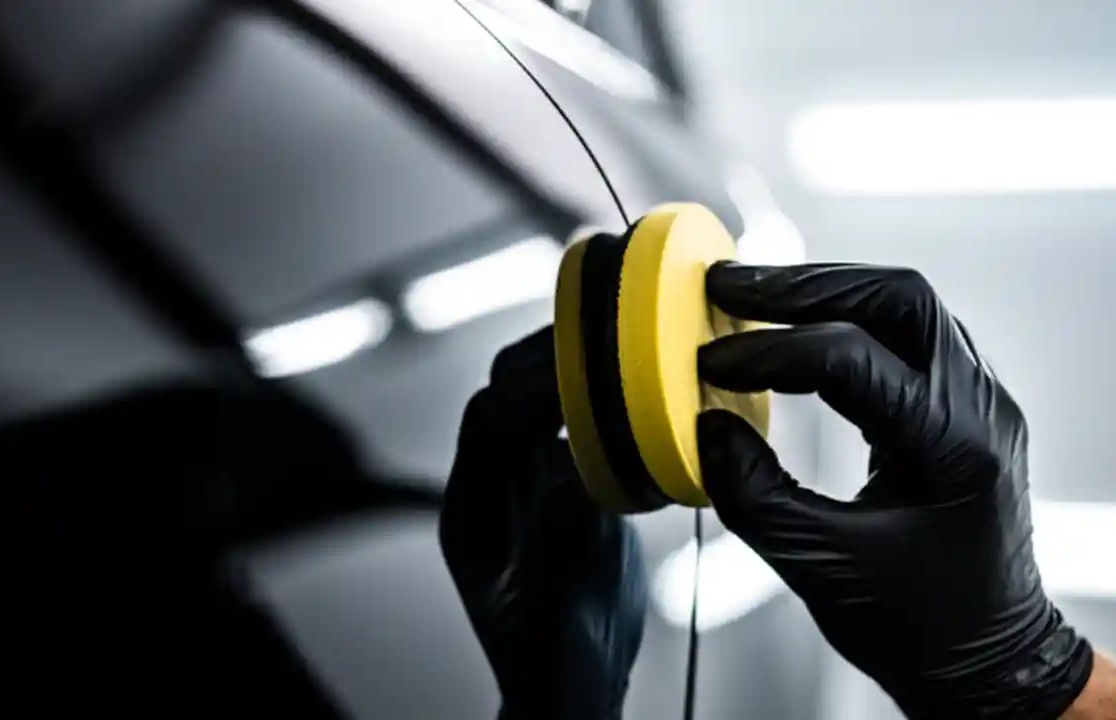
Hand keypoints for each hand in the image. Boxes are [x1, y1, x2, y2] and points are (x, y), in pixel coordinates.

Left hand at [440, 327, 645, 719]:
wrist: (578, 688)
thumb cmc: (555, 664)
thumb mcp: (556, 600)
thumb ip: (558, 530)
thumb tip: (567, 454)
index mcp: (472, 511)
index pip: (488, 415)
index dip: (530, 381)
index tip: (580, 362)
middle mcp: (494, 489)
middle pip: (509, 394)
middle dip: (553, 360)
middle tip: (610, 336)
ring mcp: (530, 488)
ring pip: (543, 404)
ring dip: (580, 376)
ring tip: (628, 352)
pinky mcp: (570, 492)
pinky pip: (581, 431)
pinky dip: (606, 408)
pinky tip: (642, 399)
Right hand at [695, 262, 1092, 717]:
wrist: (992, 660)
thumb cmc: (918, 628)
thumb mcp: (820, 569)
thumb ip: (754, 495)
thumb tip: (707, 427)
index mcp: (955, 448)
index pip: (852, 361)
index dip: (768, 355)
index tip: (708, 364)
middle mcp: (983, 407)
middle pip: (899, 297)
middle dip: (805, 286)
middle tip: (730, 285)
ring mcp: (983, 400)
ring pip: (908, 305)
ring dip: (827, 293)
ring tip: (754, 298)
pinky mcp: (967, 406)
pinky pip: (909, 335)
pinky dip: (847, 322)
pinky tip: (798, 333)